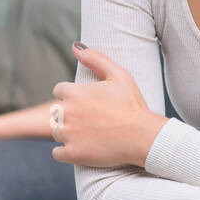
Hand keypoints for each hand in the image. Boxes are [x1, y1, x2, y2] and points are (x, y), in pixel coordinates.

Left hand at [51, 43, 165, 166]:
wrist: (143, 137)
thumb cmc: (133, 105)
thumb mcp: (119, 75)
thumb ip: (96, 58)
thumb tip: (75, 46)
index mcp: (73, 92)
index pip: (59, 91)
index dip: (72, 96)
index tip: (86, 103)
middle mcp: (66, 112)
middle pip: (56, 113)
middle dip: (69, 115)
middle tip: (91, 121)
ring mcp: (67, 134)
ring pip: (56, 132)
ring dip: (67, 133)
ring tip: (89, 134)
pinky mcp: (72, 154)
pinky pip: (57, 153)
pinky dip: (66, 152)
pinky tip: (81, 148)